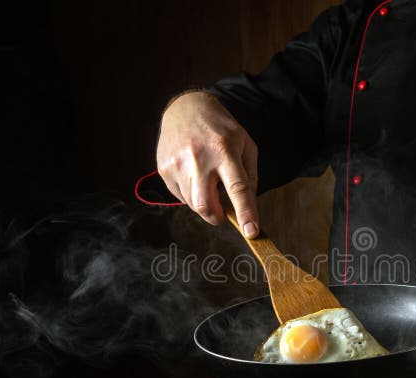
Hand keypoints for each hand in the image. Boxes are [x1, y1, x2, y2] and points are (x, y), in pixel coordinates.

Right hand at [156, 91, 259, 237]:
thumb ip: (250, 175)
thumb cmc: (221, 128)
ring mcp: (177, 164)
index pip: (237, 188)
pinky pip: (179, 195)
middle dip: (217, 218)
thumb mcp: (245, 144)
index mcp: (224, 151)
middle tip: (223, 214)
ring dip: (204, 203)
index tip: (252, 232)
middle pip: (206, 205)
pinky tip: (194, 175)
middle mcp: (199, 158)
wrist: (186, 107)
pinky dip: (191, 194)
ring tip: (207, 182)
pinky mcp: (164, 168)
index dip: (245, 213)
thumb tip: (248, 205)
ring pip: (192, 204)